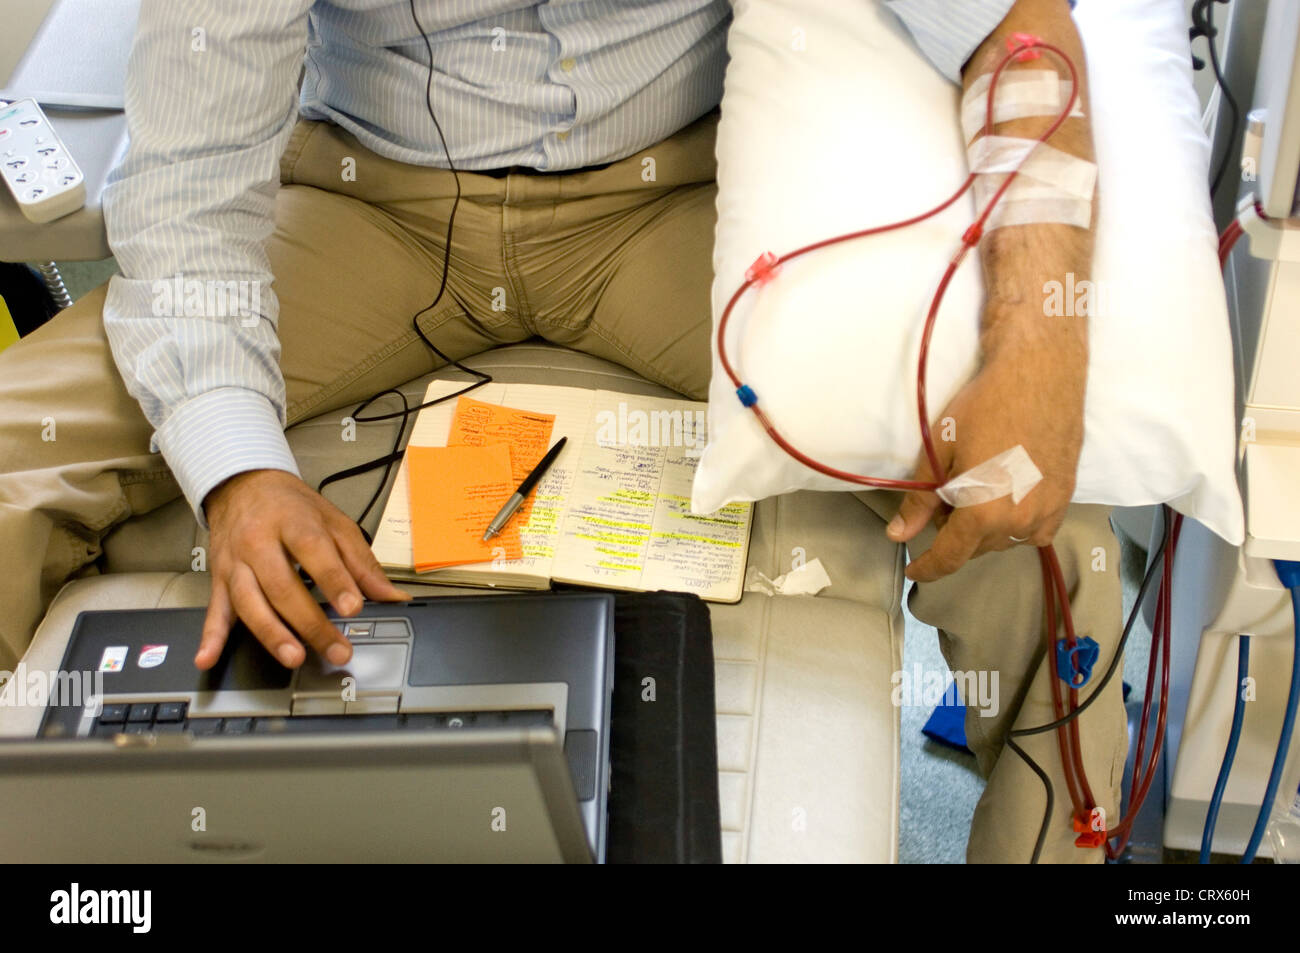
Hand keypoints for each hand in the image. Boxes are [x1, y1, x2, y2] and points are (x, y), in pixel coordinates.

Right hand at [197, 469, 410, 668]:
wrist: (244, 486)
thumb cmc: (292, 507)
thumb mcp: (335, 523)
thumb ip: (363, 562)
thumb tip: (393, 597)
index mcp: (292, 522)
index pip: (314, 551)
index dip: (334, 580)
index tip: (352, 607)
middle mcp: (259, 542)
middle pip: (282, 585)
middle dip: (310, 622)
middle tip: (336, 649)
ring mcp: (236, 563)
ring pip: (250, 602)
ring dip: (271, 634)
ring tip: (294, 657)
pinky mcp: (220, 580)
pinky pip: (214, 610)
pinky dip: (211, 637)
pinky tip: (208, 658)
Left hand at [887, 345, 1084, 581]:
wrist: (1039, 374)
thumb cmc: (985, 407)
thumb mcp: (939, 453)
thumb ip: (919, 502)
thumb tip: (898, 534)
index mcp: (983, 515)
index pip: (949, 558)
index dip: (928, 568)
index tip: (916, 571)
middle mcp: (1019, 523)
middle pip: (976, 548)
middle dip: (954, 534)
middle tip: (943, 498)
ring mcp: (1047, 512)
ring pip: (1004, 541)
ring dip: (983, 529)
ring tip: (972, 489)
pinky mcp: (1065, 498)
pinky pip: (1034, 530)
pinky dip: (1013, 523)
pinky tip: (1004, 497)